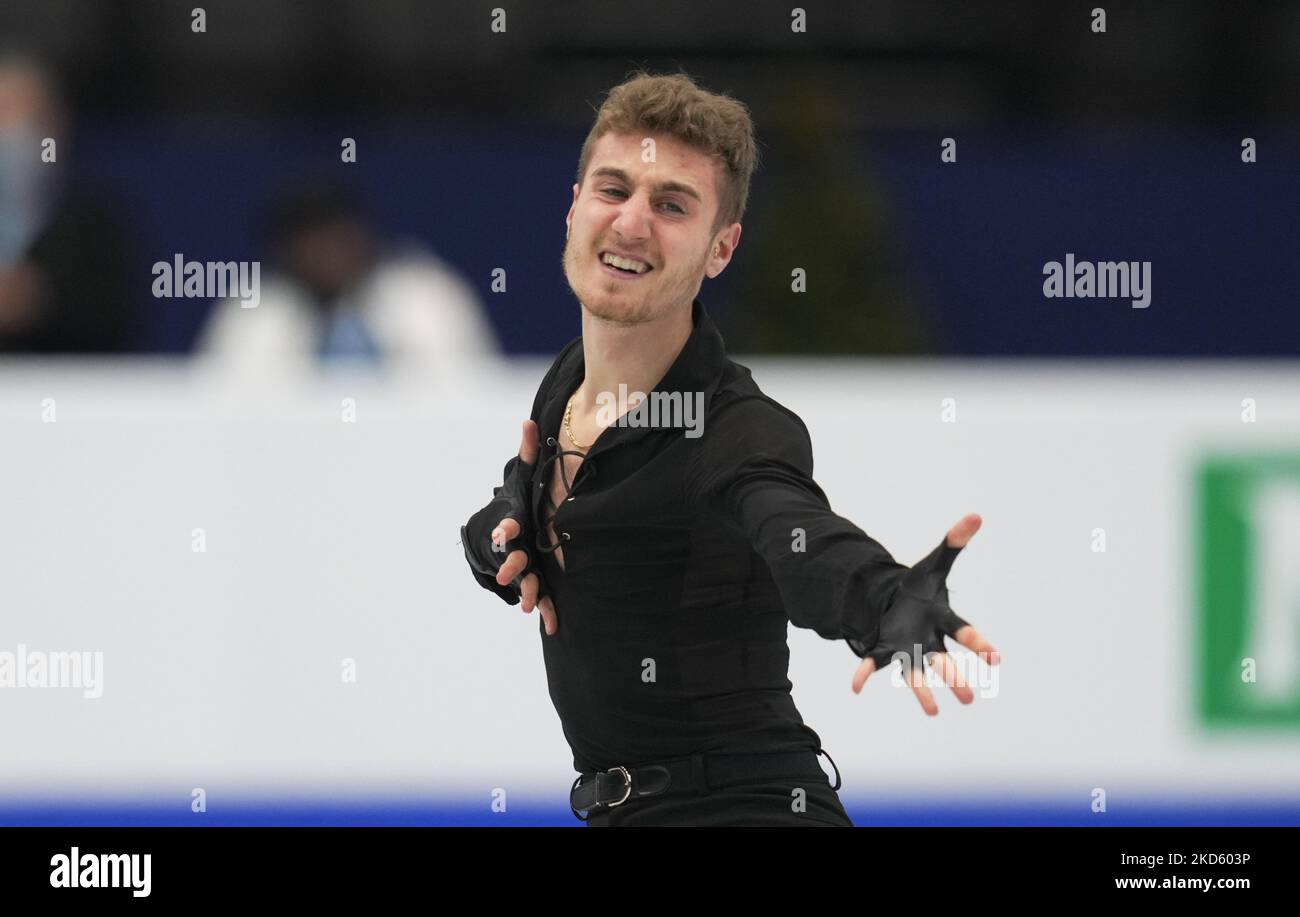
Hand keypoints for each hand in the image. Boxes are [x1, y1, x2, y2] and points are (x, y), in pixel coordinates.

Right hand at [490, 419, 557, 635]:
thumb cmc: (521, 502)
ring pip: (526, 582)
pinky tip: (555, 627)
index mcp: (514, 524)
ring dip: (528, 593)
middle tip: (509, 573)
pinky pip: (543, 597)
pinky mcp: (536, 581)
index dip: (506, 531)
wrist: (510, 534)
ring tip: (530, 606)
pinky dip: (548, 612)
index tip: (505, 536)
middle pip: (513, 558)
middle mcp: (516, 548)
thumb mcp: (525, 478)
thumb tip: (530, 420)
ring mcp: (525, 567)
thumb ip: (528, 452)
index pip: (508, 526)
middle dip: (512, 565)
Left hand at [850, 513, 999, 714]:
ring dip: (922, 690)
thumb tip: (976, 516)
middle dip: (955, 677)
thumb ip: (953, 542)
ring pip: (915, 673)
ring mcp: (906, 649)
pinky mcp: (883, 651)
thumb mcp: (934, 563)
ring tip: (932, 712)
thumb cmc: (918, 589)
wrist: (891, 602)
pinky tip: (856, 686)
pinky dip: (864, 674)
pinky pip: (873, 664)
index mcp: (942, 620)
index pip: (963, 632)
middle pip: (943, 660)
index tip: (994, 657)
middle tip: (969, 697)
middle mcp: (928, 641)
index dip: (979, 644)